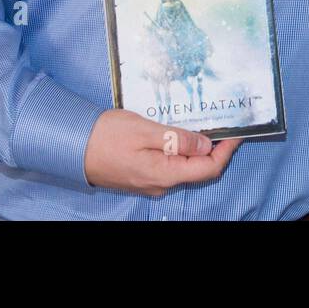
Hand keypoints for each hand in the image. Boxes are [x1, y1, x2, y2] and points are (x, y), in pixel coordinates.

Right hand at [83, 109, 240, 195]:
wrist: (71, 147)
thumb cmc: (106, 136)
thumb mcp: (145, 131)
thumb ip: (177, 139)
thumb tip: (205, 144)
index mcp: (165, 174)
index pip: (208, 168)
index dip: (227, 151)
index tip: (238, 132)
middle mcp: (160, 184)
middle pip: (198, 169)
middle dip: (215, 148)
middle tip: (224, 124)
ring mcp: (150, 181)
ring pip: (184, 167)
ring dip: (197, 148)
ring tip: (205, 123)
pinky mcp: (142, 174)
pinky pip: (169, 164)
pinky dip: (181, 150)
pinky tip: (181, 132)